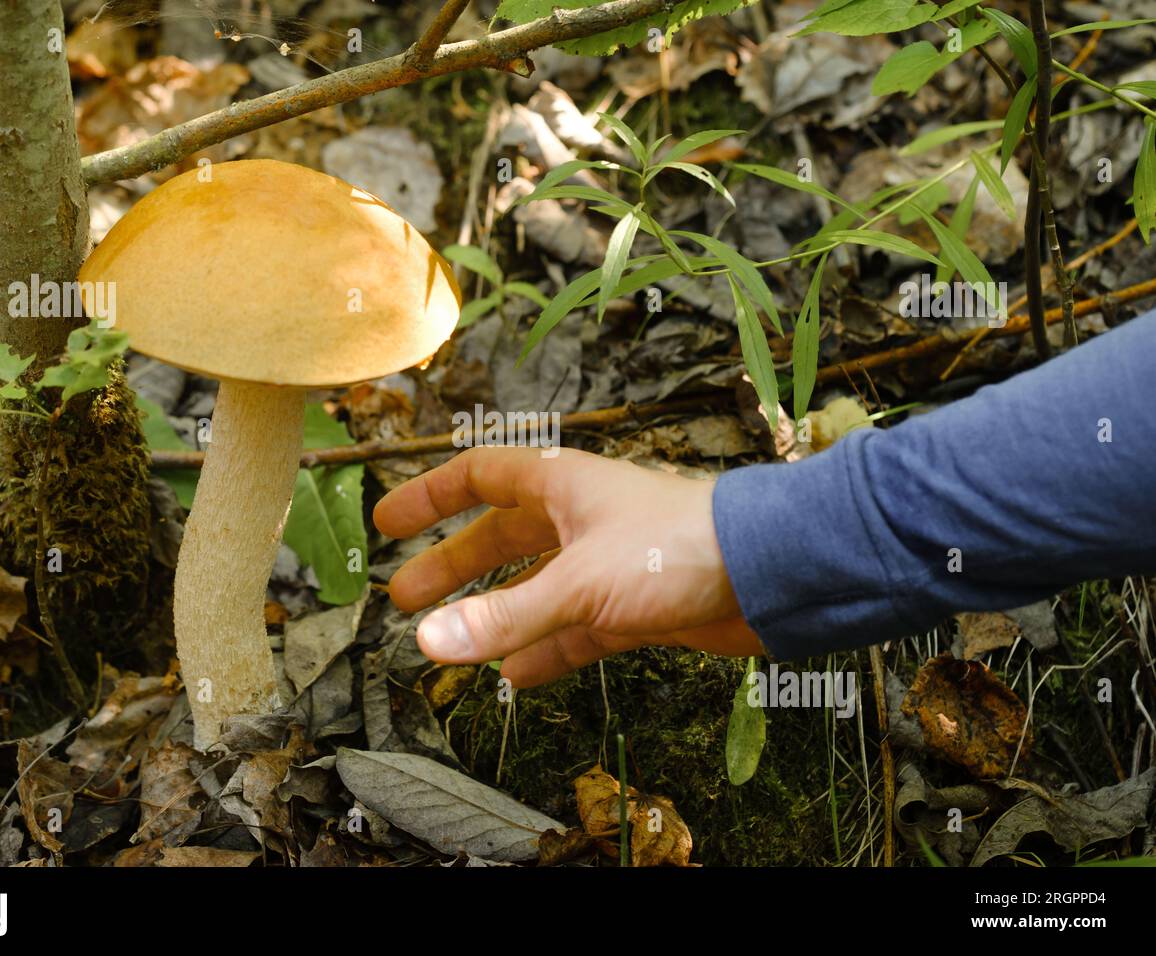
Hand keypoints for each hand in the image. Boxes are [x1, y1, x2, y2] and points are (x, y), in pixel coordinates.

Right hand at [373, 446, 762, 688]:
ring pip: (535, 588)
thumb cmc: (678, 547)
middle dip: (451, 568)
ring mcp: (608, 563)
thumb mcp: (579, 582)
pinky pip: (574, 629)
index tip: (387, 523)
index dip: (430, 498)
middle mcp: (580, 519)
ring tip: (450, 646)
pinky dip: (545, 651)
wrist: (770, 573)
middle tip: (405, 599)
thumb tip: (428, 641)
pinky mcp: (636, 605)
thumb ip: (505, 617)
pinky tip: (517, 676)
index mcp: (560, 485)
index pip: (479, 476)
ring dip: (493, 615)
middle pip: (499, 537)